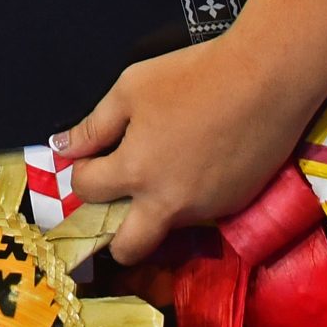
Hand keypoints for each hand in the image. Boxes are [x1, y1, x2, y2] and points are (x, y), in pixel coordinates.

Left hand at [55, 32, 311, 265]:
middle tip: (118, 202)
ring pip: (166, 229)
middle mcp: (166, 204)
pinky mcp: (234, 206)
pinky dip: (192, 197)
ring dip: (156, 211)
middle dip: (113, 234)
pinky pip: (200, 214)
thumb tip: (62, 148)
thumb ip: (94, 125)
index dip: (82, 172)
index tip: (90, 159)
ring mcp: (204, 211)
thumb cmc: (192, 77)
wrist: (265, 81)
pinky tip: (202, 161)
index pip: (87, 190)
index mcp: (135, 171)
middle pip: (127, 249)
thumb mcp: (131, 89)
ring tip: (168, 166)